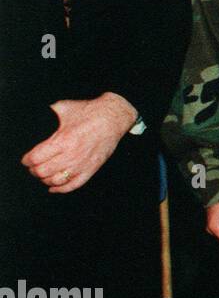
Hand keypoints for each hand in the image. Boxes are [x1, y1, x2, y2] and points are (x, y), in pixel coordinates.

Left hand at [20, 93, 137, 192]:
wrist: (113, 118)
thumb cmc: (90, 112)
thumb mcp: (64, 108)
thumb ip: (47, 113)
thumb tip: (34, 115)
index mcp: (62, 140)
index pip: (35, 158)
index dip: (26, 160)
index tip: (25, 159)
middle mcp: (71, 155)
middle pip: (42, 171)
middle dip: (33, 170)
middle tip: (33, 166)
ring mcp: (82, 164)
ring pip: (55, 181)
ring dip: (45, 179)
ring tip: (43, 174)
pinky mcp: (91, 169)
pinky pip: (73, 185)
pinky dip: (61, 189)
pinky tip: (53, 187)